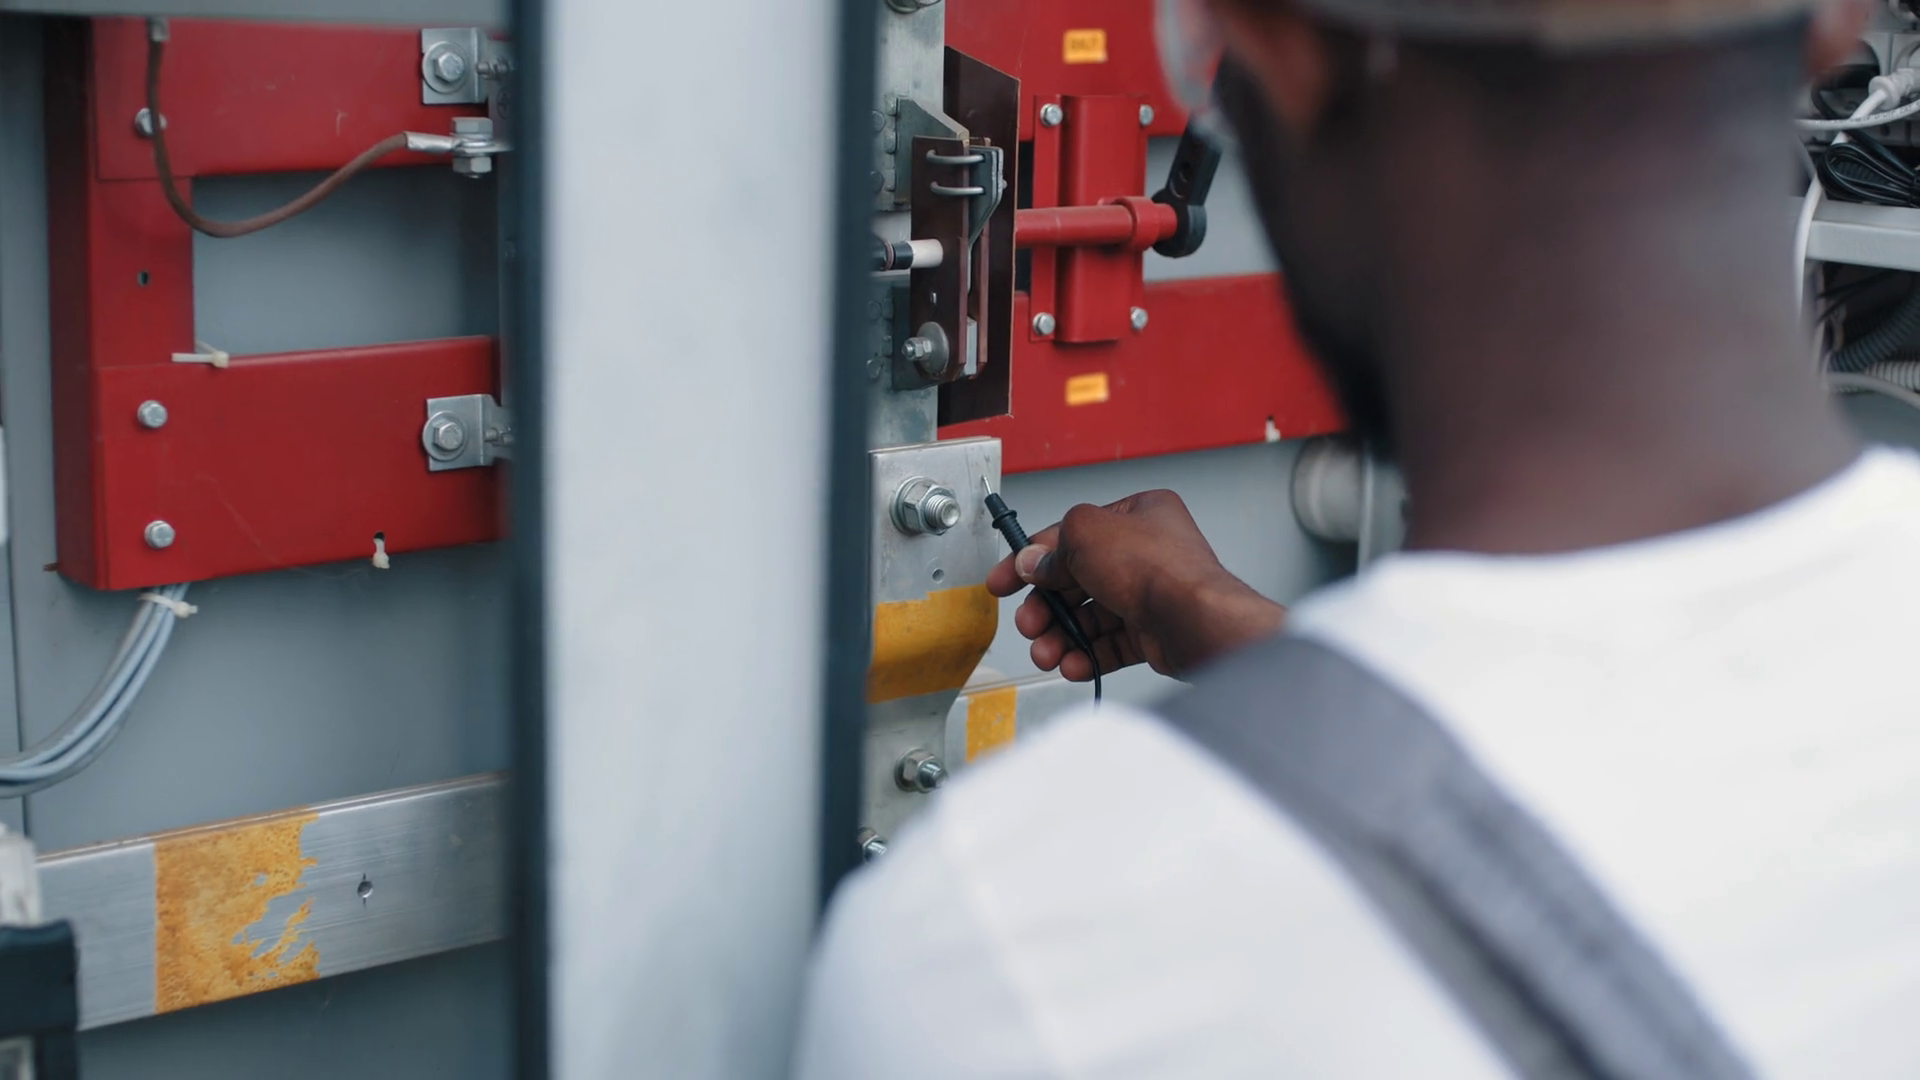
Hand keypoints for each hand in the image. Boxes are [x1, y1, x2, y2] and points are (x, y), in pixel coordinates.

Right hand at [985, 489, 1284, 682]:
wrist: (1195, 620)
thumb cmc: (1159, 568)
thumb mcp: (1087, 532)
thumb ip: (1053, 545)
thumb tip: (1033, 562)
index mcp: (1137, 515)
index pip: (1071, 535)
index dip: (1032, 558)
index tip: (1005, 580)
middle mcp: (1146, 553)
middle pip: (1078, 581)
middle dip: (1046, 607)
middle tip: (1028, 623)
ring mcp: (1151, 594)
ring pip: (1092, 617)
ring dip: (1062, 637)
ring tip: (1046, 653)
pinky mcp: (1155, 632)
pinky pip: (1111, 645)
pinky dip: (1087, 655)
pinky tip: (1072, 664)